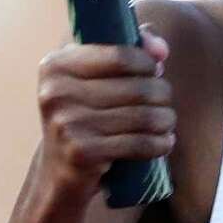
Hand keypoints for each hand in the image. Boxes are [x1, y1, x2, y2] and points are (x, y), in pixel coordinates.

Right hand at [36, 25, 174, 202]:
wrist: (60, 173)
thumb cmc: (85, 116)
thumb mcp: (93, 78)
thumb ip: (128, 50)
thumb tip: (161, 49)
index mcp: (56, 66)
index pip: (121, 55)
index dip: (147, 63)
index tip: (154, 72)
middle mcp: (56, 93)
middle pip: (138, 87)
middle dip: (161, 94)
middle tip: (164, 103)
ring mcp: (66, 124)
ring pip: (143, 115)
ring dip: (165, 120)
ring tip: (166, 122)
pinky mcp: (82, 153)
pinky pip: (139, 143)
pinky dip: (160, 143)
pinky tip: (164, 142)